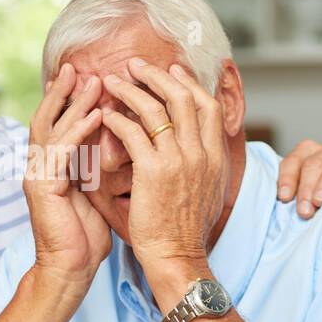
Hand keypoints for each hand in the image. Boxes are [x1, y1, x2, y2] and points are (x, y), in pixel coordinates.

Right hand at [25, 61, 110, 294]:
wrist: (70, 270)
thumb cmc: (84, 238)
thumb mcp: (92, 194)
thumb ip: (95, 168)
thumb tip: (116, 146)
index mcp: (50, 168)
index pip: (56, 124)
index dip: (67, 100)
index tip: (86, 77)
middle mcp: (38, 167)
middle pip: (47, 118)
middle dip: (63, 92)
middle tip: (80, 67)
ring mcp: (37, 176)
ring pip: (52, 129)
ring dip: (73, 103)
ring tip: (93, 81)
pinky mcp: (43, 188)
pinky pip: (61, 152)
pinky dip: (78, 131)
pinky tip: (96, 116)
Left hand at [98, 58, 226, 274]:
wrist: (178, 257)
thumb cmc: (187, 230)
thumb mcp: (211, 190)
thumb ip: (207, 162)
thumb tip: (201, 142)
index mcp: (216, 156)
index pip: (208, 105)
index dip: (189, 83)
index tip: (172, 71)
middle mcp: (201, 153)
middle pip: (182, 98)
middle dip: (157, 75)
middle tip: (135, 65)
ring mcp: (179, 161)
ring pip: (155, 109)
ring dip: (131, 90)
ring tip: (111, 81)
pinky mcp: (153, 172)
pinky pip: (133, 133)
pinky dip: (117, 120)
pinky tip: (105, 116)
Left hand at [277, 140, 321, 218]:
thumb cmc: (320, 196)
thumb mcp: (303, 192)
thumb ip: (290, 193)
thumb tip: (277, 204)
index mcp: (306, 153)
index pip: (293, 162)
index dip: (287, 179)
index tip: (284, 198)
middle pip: (312, 165)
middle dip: (306, 189)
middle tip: (304, 211)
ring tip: (319, 201)